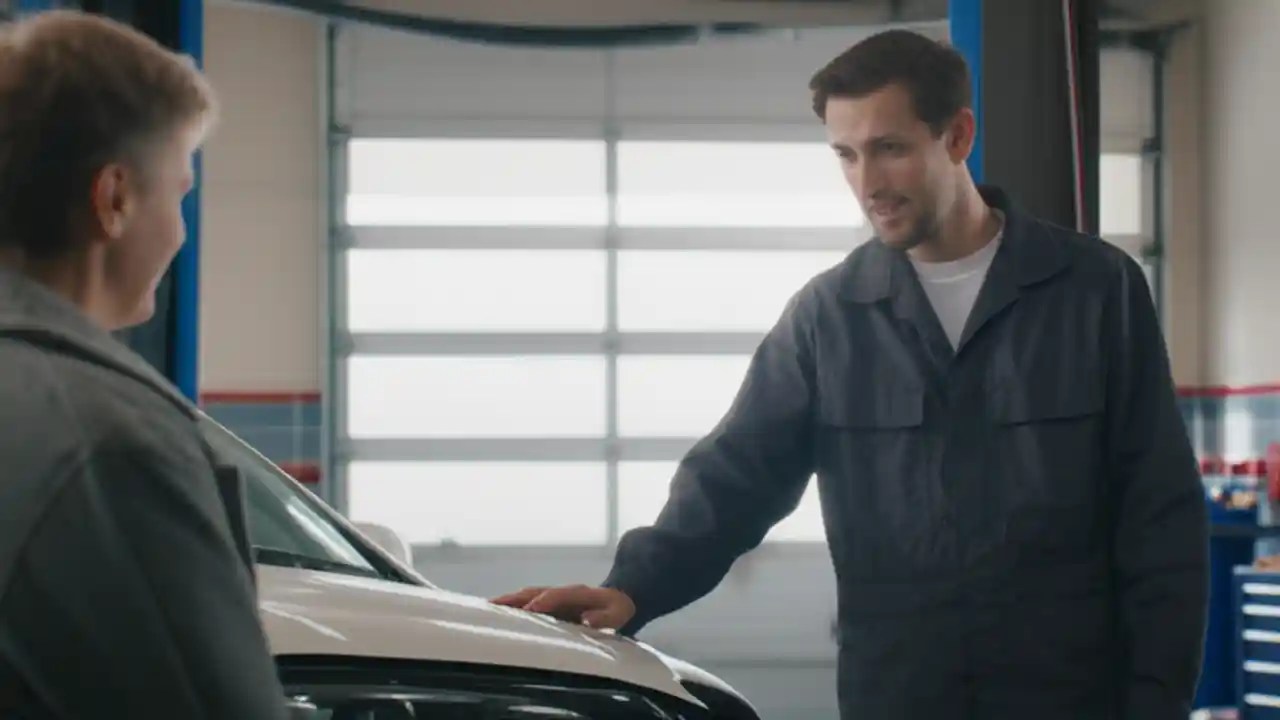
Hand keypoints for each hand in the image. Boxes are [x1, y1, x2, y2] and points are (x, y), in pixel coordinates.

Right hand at [490, 584, 635, 630]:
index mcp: (579, 593)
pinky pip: (527, 602)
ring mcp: (553, 596)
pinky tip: (494, 613)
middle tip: (492, 606)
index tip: (530, 609)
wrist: (618, 597)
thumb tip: (586, 620)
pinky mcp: (548, 603)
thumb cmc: (618, 609)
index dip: (544, 601)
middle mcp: (562, 592)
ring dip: (507, 602)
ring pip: (526, 595)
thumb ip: (604, 618)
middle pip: (534, 592)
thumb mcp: (618, 614)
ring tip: (485, 609)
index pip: (557, 595)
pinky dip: (511, 606)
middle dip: (515, 599)